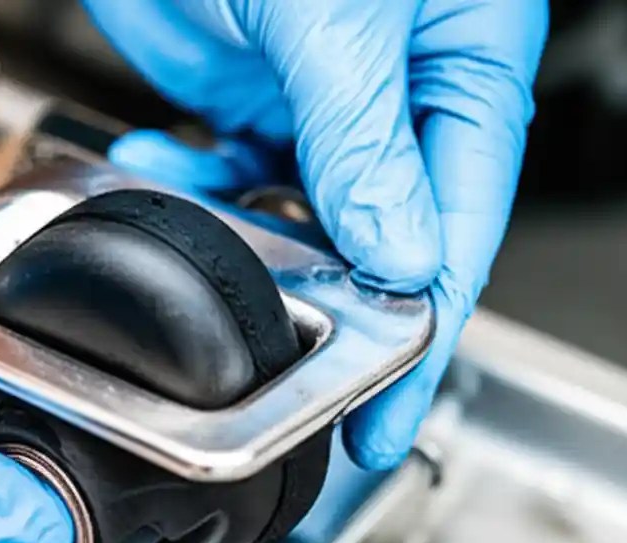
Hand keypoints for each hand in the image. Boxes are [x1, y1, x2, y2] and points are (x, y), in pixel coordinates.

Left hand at [84, 0, 547, 468]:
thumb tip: (400, 254)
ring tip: (214, 284)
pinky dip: (192, 189)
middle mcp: (397, 86)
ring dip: (252, 253)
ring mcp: (317, 91)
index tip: (385, 419)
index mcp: (463, 60)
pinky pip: (230, 170)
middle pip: (383, 232)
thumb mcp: (330, 17)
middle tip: (295, 390)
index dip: (424, 331)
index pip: (457, 225)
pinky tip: (163, 175)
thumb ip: (363, 138)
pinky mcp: (247, 86)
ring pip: (300, 213)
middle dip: (338, 310)